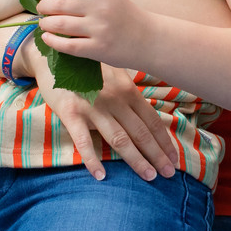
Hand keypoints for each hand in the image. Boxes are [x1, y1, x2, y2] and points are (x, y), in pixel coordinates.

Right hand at [32, 60, 177, 181]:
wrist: (54, 54)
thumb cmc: (88, 68)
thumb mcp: (115, 76)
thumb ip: (129, 95)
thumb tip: (148, 115)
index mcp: (128, 91)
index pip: (152, 121)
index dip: (165, 141)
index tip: (176, 157)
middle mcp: (115, 100)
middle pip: (141, 133)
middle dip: (157, 155)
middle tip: (170, 173)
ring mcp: (93, 107)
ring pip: (120, 139)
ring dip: (136, 160)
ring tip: (149, 177)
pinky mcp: (71, 113)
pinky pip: (83, 140)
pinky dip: (92, 159)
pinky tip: (100, 175)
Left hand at [34, 0, 146, 67]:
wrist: (150, 39)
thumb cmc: (126, 17)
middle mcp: (99, 7)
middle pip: (59, 4)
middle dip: (43, 7)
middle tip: (40, 10)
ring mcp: (98, 29)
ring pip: (59, 24)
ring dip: (45, 23)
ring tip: (43, 23)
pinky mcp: (97, 49)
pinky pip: (66, 45)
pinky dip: (52, 41)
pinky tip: (48, 38)